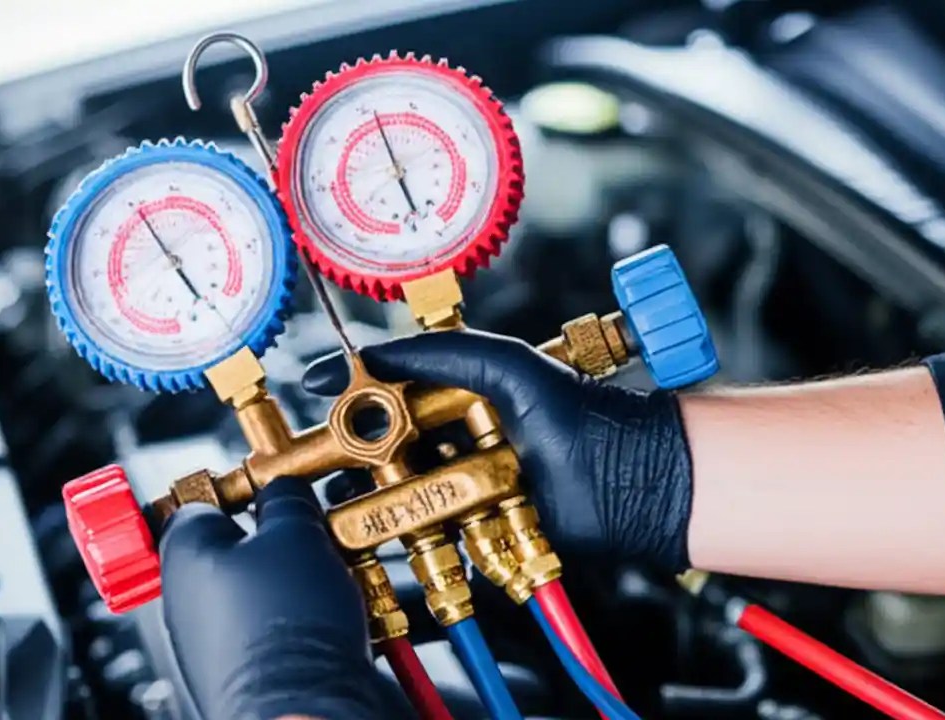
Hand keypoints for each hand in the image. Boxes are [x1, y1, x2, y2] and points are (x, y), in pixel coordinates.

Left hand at [159, 478, 404, 719]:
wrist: (309, 712)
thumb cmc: (286, 632)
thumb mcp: (297, 533)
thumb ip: (286, 500)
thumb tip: (284, 490)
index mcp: (184, 556)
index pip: (202, 503)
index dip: (244, 491)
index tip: (273, 489)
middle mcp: (189, 602)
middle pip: (239, 549)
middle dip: (284, 541)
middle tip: (315, 535)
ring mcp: (217, 642)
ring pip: (265, 591)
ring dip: (302, 582)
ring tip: (337, 579)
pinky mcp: (250, 672)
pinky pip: (279, 630)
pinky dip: (307, 621)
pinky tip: (339, 617)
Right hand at [302, 330, 693, 571]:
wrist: (628, 483)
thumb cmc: (578, 414)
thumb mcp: (504, 366)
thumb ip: (435, 354)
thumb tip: (367, 356)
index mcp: (461, 393)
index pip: (391, 389)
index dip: (354, 393)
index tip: (317, 390)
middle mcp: (458, 438)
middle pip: (386, 445)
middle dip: (352, 451)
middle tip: (324, 455)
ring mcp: (465, 484)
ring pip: (400, 491)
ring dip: (369, 495)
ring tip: (342, 495)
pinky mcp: (475, 529)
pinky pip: (427, 531)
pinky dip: (403, 530)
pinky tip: (381, 526)